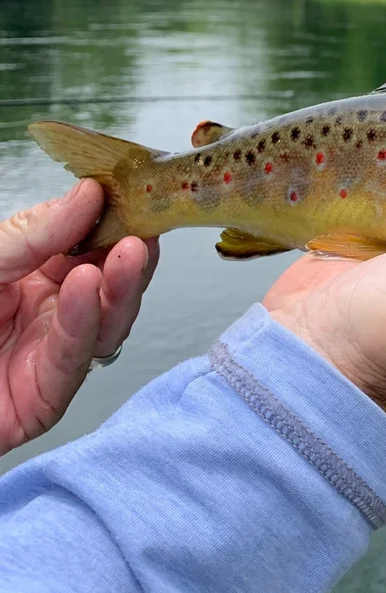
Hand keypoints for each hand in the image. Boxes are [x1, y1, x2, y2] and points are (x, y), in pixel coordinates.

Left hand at [0, 181, 157, 452]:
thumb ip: (32, 234)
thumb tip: (86, 195)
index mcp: (33, 278)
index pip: (89, 249)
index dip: (114, 225)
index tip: (133, 197)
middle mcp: (50, 316)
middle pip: (108, 287)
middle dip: (130, 257)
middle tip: (146, 227)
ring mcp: (52, 356)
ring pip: (105, 324)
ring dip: (121, 287)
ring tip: (130, 253)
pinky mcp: (47, 397)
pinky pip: (72, 356)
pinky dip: (83, 321)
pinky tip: (87, 288)